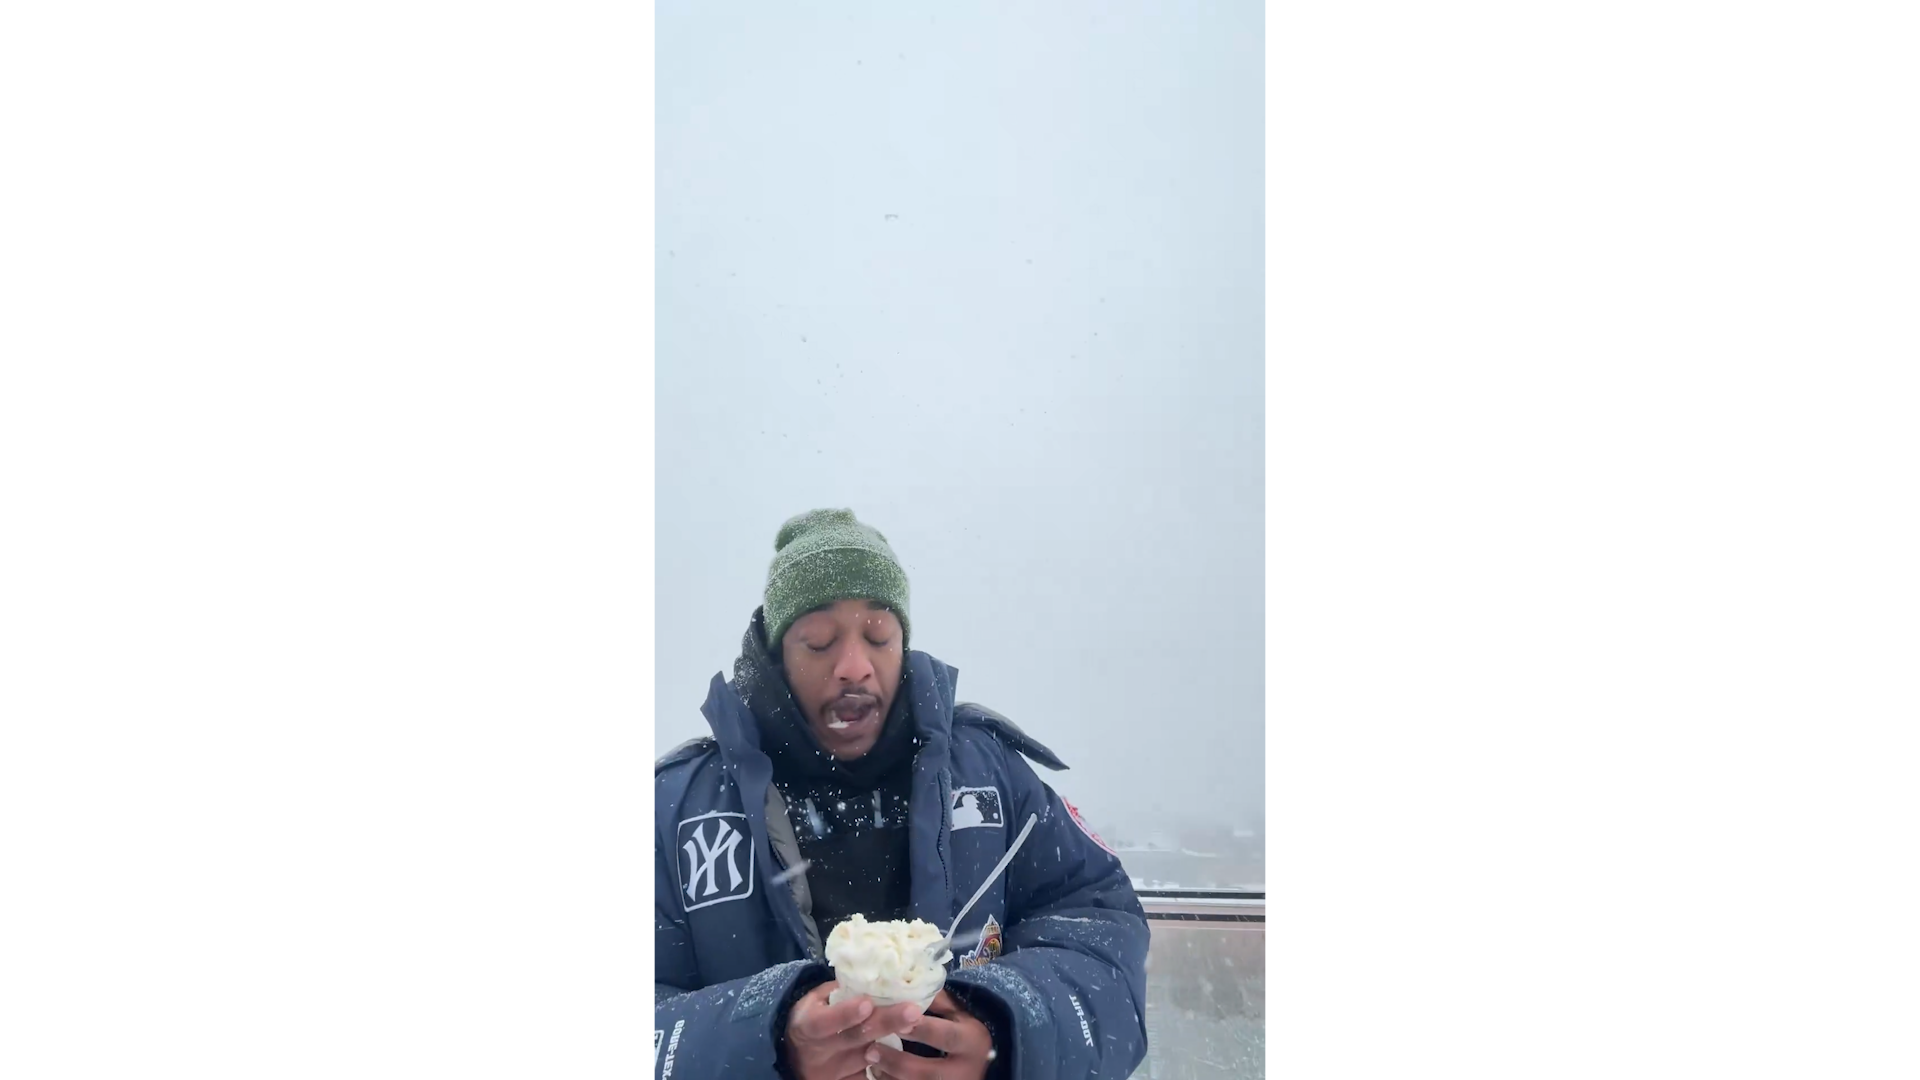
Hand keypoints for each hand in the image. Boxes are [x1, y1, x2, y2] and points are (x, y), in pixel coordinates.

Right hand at [785, 979, 924, 1079]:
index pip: (825, 1022)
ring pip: (868, 1058)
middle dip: (885, 1023)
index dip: (846, 1014)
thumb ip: (841, 991)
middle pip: (855, 1038)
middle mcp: (819, 1052)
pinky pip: (871, 1076)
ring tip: (915, 1024)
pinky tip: (909, 1052)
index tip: (868, 1003)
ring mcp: (833, 1072)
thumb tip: (877, 974)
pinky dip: (890, 1064)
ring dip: (894, 1042)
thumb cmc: (813, 1015)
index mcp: (808, 1025)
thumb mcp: (817, 999)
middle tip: (912, 1011)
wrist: (796, 1053)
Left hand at [866, 990, 994, 1079]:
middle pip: (928, 1072)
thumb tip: (906, 983)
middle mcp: (964, 1071)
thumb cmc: (966, 1033)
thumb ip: (938, 1001)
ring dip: (890, 1077)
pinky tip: (876, 1074)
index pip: (946, 1036)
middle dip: (898, 1061)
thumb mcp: (960, 1014)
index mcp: (972, 1043)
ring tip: (869, 1063)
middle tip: (871, 1049)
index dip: (921, 1030)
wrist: (984, 1067)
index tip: (896, 1022)